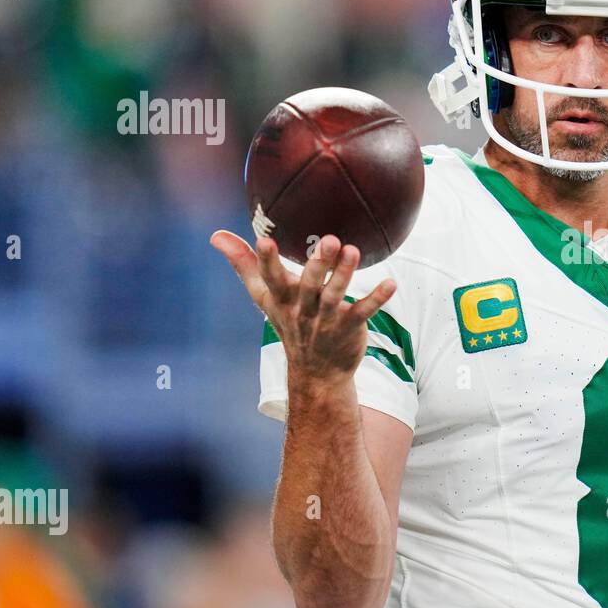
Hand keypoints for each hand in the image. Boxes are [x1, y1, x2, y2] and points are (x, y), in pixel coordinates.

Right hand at [210, 230, 395, 386]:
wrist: (317, 372)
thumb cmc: (290, 322)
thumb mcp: (265, 296)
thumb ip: (244, 264)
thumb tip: (216, 235)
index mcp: (282, 300)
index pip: (271, 279)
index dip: (265, 261)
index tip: (263, 239)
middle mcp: (303, 310)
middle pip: (309, 286)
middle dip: (318, 264)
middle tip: (330, 239)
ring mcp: (327, 320)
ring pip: (335, 296)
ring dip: (345, 274)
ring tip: (354, 251)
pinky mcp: (350, 326)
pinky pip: (364, 311)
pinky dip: (377, 298)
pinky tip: (391, 283)